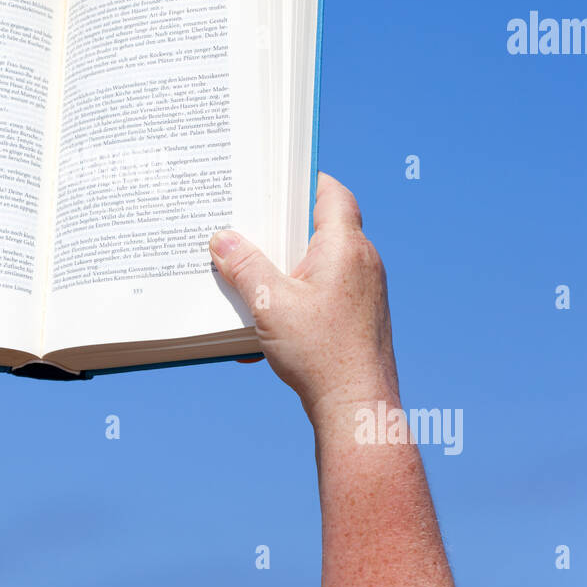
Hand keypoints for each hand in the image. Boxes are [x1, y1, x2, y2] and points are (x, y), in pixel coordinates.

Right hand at [209, 173, 397, 420]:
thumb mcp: (269, 304)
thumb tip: (221, 238)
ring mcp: (365, 290)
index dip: (306, 180)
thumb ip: (244, 266)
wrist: (358, 408)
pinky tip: (267, 322)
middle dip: (282, 228)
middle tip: (248, 226)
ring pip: (320, 263)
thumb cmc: (321, 354)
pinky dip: (297, 297)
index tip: (277, 177)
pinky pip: (325, 292)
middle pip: (322, 226)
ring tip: (251, 279)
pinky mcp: (360, 316)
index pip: (332, 193)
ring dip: (286, 268)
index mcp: (344, 247)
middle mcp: (362, 262)